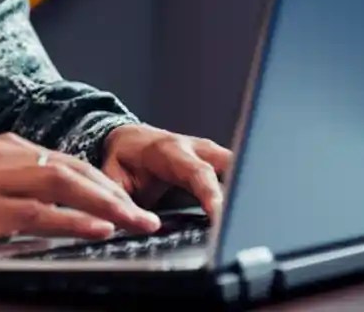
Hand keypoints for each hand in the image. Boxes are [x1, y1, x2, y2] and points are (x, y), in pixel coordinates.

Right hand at [0, 132, 161, 259]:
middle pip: (75, 169)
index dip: (103, 184)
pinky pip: (40, 213)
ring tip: (137, 224)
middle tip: (148, 216)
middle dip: (117, 194)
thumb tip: (55, 204)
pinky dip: (74, 221)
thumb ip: (12, 185)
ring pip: (65, 185)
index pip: (66, 162)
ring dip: (108, 206)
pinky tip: (98, 230)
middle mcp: (2, 155)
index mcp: (3, 146)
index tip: (129, 203)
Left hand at [100, 124, 233, 219]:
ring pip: (239, 168)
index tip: (220, 215)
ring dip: (245, 191)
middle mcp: (196, 149)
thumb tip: (129, 223)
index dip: (210, 194)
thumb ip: (121, 200)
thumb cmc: (124, 158)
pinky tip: (245, 214)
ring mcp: (211, 154)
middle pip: (229, 166)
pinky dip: (242, 193)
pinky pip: (237, 175)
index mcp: (170, 150)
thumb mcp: (113, 177)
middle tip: (245, 219)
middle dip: (240, 190)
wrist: (130, 139)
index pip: (197, 172)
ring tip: (250, 220)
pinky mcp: (219, 164)